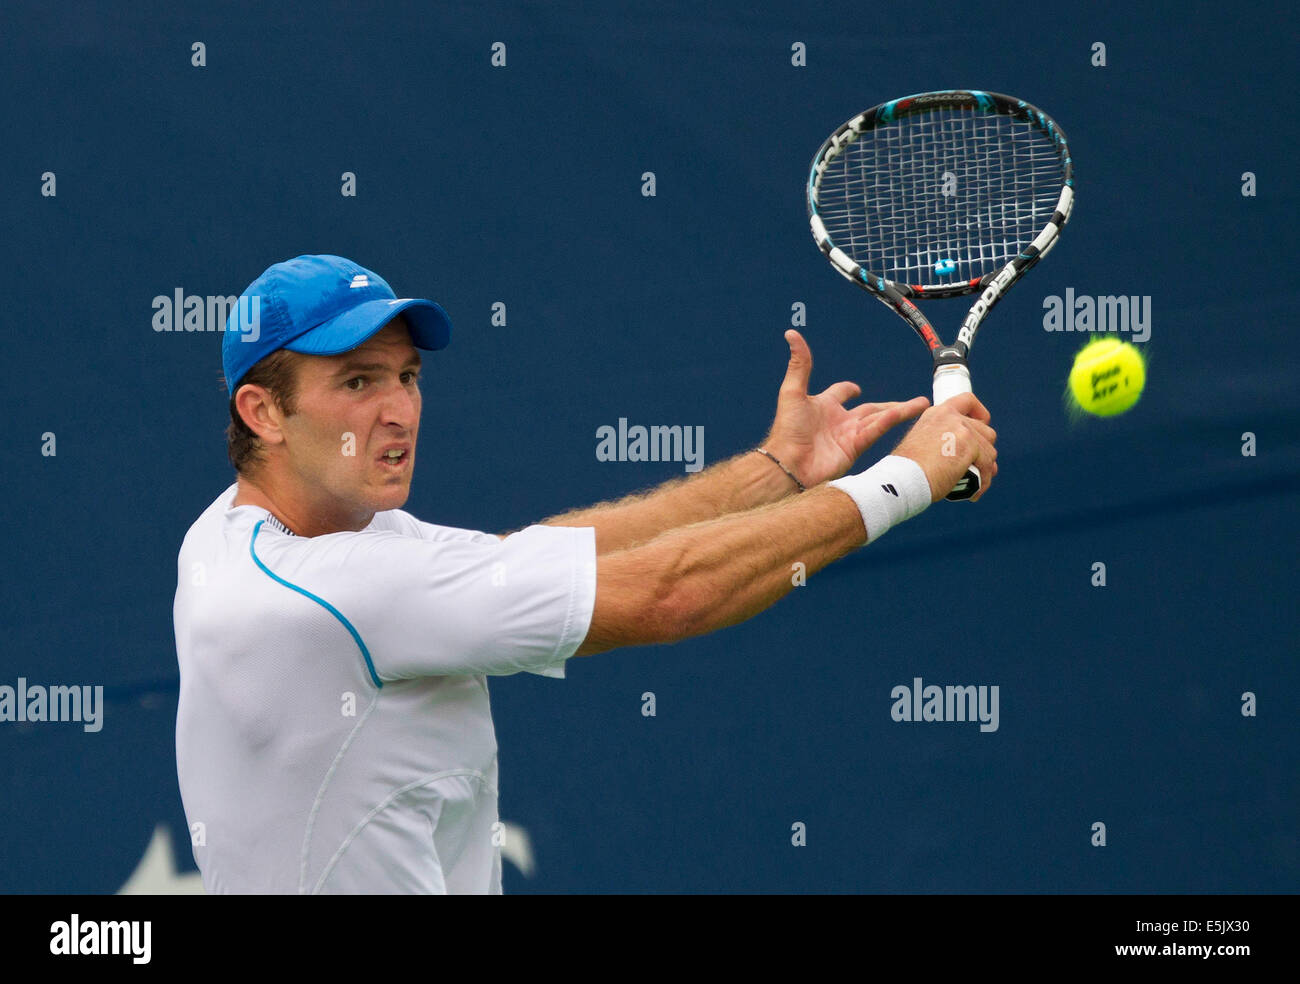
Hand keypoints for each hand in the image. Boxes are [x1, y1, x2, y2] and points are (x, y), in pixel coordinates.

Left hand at [762, 330, 928, 486]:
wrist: (789, 464)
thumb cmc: (786, 431)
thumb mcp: (793, 391)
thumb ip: (799, 364)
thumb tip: (792, 334)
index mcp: (823, 406)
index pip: (840, 393)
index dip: (847, 389)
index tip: (854, 388)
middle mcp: (838, 421)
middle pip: (871, 409)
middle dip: (891, 404)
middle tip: (912, 401)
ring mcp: (848, 435)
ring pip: (880, 419)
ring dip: (901, 411)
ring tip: (922, 405)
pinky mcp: (854, 448)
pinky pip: (876, 430)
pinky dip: (889, 421)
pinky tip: (903, 412)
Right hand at [890, 392, 997, 501]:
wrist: (904, 478)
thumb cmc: (908, 471)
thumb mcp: (923, 445)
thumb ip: (945, 441)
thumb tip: (976, 455)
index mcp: (938, 413)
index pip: (968, 400)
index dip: (980, 414)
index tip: (983, 426)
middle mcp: (950, 416)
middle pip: (985, 432)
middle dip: (985, 453)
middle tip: (978, 470)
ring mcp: (961, 429)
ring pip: (990, 451)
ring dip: (985, 470)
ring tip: (974, 485)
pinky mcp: (970, 446)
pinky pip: (987, 465)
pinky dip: (984, 481)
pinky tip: (973, 493)